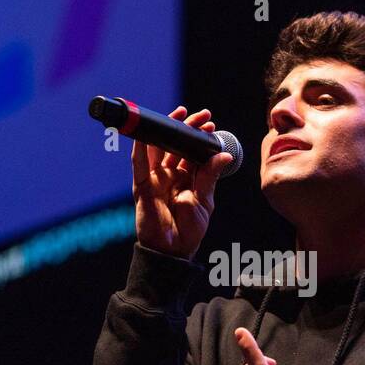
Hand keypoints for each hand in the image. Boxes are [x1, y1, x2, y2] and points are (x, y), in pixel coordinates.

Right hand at [132, 105, 235, 259]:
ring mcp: (155, 179)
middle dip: (186, 128)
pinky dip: (140, 148)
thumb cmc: (190, 230)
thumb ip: (210, 176)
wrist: (173, 250)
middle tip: (200, 115)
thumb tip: (225, 155)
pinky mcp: (142, 187)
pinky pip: (138, 164)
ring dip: (165, 131)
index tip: (211, 124)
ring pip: (157, 148)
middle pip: (175, 145)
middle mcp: (169, 175)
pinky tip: (145, 135)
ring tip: (179, 114)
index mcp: (186, 178)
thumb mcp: (205, 200)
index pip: (191, 151)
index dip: (199, 136)